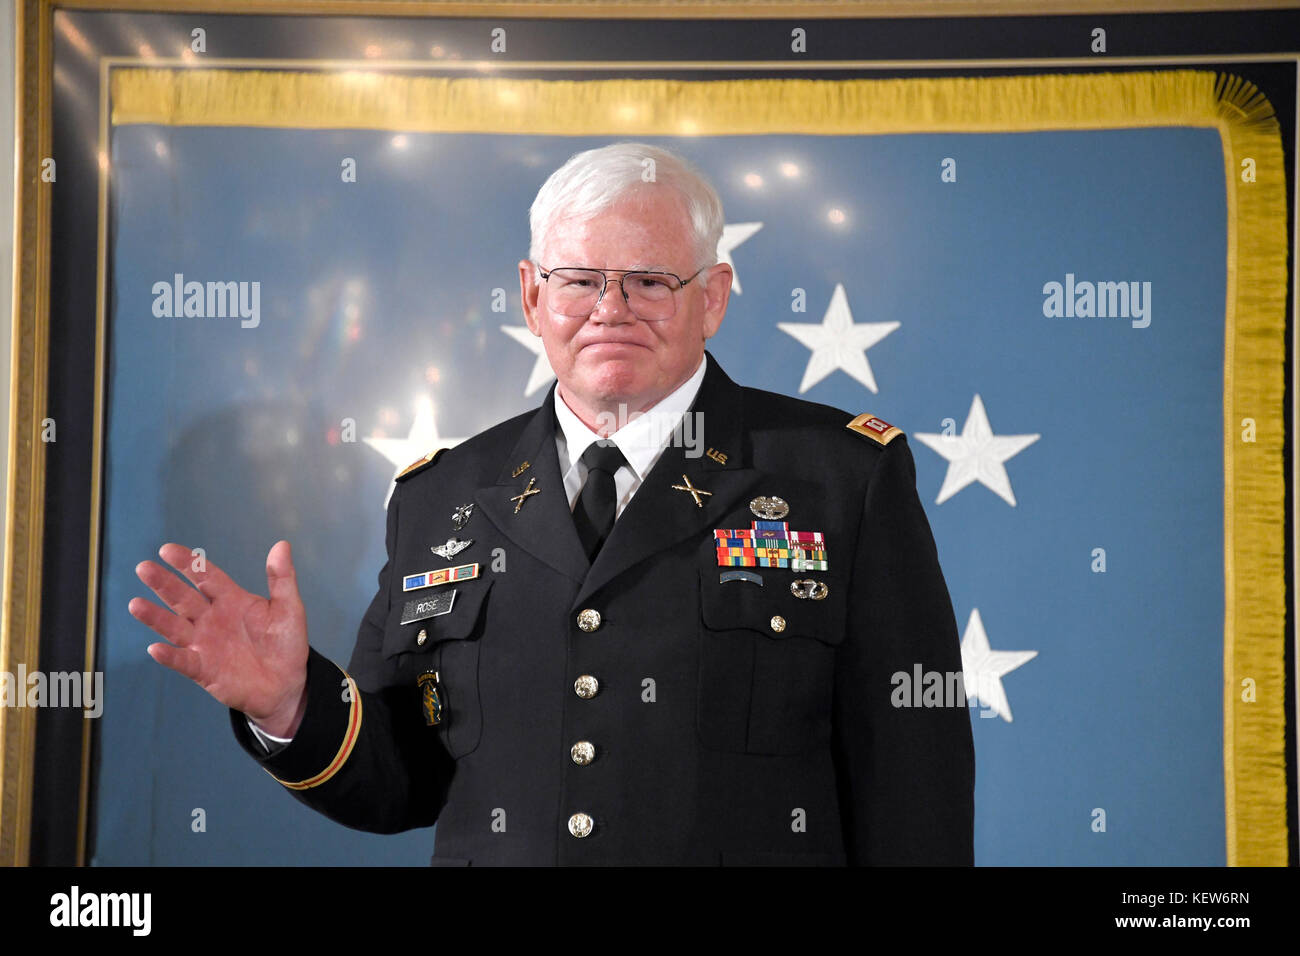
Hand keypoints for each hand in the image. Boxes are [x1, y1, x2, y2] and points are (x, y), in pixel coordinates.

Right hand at [129, 540, 308, 737]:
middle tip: (144, 568)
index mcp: (231, 600)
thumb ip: (282, 578)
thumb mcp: (289, 609)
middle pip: (183, 598)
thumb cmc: (286, 643)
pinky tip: (156, 649)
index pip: (206, 577)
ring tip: (136, 604)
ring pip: (175, 627)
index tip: (167, 550)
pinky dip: (170, 656)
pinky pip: (183, 661)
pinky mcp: (203, 669)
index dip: (189, 564)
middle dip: (164, 583)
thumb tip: (282, 545)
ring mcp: (204, 644)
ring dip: (155, 617)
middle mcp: (212, 619)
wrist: (286, 684)